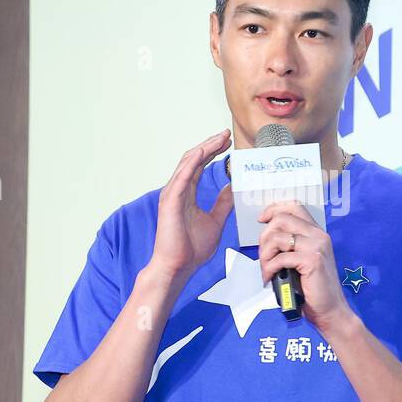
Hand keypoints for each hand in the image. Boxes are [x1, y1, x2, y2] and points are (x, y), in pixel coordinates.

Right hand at [148, 129, 234, 279]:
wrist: (179, 266)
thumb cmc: (191, 249)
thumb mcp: (216, 221)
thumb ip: (222, 203)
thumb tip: (231, 188)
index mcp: (186, 194)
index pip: (199, 166)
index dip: (212, 152)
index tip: (227, 143)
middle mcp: (177, 190)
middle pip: (193, 159)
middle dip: (210, 145)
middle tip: (226, 134)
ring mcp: (172, 194)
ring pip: (188, 163)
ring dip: (204, 148)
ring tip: (220, 139)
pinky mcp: (170, 201)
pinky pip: (181, 176)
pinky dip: (192, 162)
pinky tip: (203, 152)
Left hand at [256, 199, 354, 333]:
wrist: (330, 309)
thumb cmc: (313, 288)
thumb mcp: (302, 259)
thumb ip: (292, 244)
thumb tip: (267, 234)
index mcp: (316, 232)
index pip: (294, 206)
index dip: (274, 209)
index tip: (261, 219)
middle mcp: (318, 235)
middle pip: (281, 219)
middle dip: (264, 237)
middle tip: (263, 256)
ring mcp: (316, 246)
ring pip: (277, 237)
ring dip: (265, 255)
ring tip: (266, 269)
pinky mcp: (312, 260)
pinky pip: (280, 258)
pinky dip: (269, 268)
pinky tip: (269, 278)